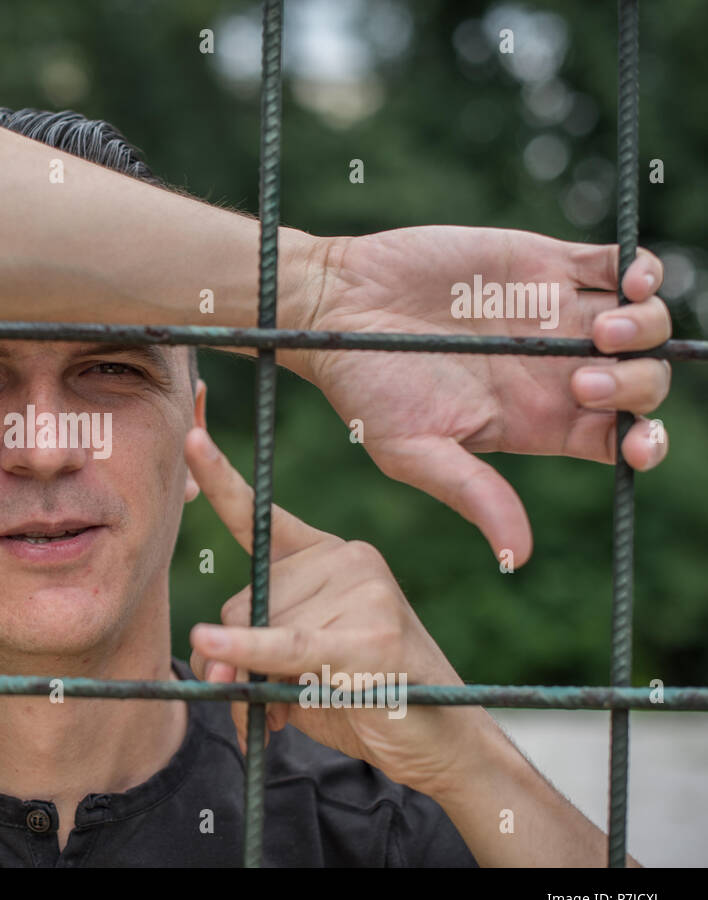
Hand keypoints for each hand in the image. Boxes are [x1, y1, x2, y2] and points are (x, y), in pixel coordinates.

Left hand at [184, 425, 494, 797]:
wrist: (443, 741)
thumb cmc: (360, 698)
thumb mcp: (292, 665)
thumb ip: (246, 653)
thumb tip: (207, 658)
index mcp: (329, 554)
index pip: (263, 517)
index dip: (222, 479)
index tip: (192, 437)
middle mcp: (348, 558)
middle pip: (244, 600)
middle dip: (240, 655)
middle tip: (277, 691)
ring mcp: (365, 591)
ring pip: (258, 630)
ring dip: (258, 683)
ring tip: (307, 701)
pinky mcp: (372, 638)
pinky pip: (288, 645)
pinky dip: (248, 652)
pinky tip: (210, 646)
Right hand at [304, 226, 671, 563]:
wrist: (335, 307)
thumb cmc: (365, 387)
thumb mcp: (413, 451)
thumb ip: (472, 493)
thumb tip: (516, 557)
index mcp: (536, 420)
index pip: (621, 437)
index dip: (645, 442)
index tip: (633, 441)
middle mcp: (556, 369)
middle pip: (644, 382)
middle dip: (637, 385)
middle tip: (583, 382)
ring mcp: (554, 314)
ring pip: (645, 323)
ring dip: (645, 329)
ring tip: (600, 331)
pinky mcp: (543, 263)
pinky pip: (618, 261)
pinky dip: (642, 269)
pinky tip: (628, 281)